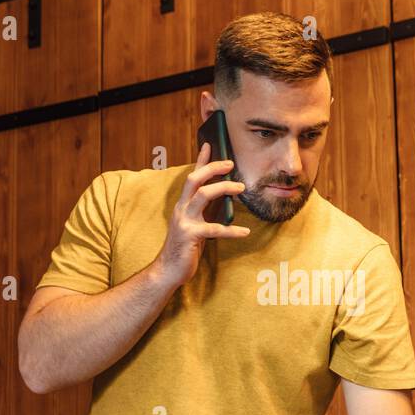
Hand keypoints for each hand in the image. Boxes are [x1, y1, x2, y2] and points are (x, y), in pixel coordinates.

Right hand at [153, 142, 247, 289]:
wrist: (168, 270)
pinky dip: (231, 230)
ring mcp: (184, 221)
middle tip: (231, 164)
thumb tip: (226, 196)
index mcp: (183, 204)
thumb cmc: (186, 247)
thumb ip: (207, 210)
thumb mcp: (196, 224)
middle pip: (194, 179)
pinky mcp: (190, 236)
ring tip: (241, 189)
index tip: (210, 144)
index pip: (193, 177)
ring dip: (223, 188)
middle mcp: (181, 208)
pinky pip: (214, 229)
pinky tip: (245, 232)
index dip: (201, 160)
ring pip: (203, 196)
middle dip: (212, 168)